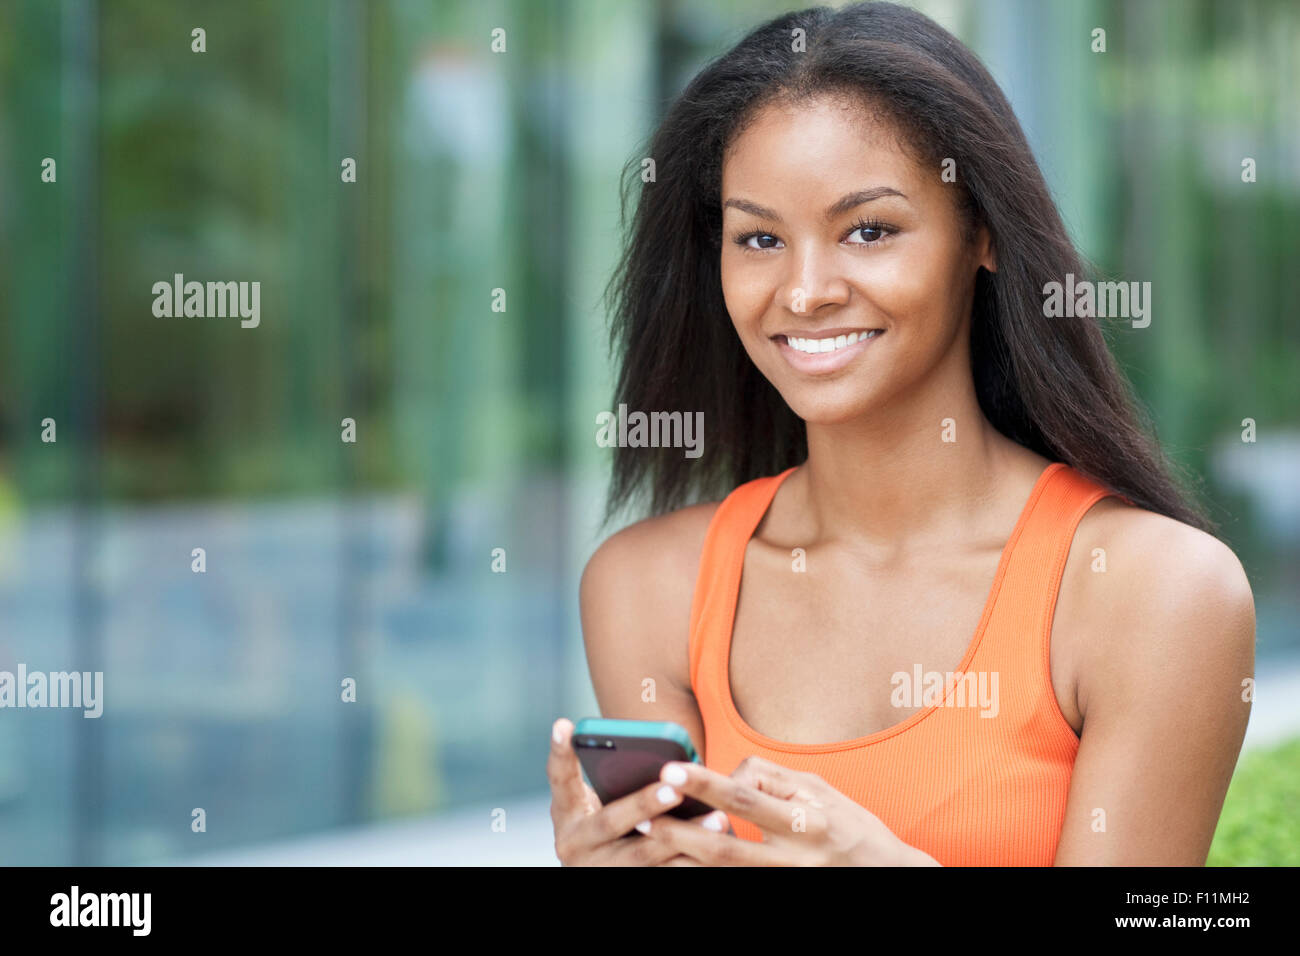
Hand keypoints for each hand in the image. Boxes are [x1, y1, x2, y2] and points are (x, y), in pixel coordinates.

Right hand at [547, 717, 721, 865]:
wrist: (603, 871)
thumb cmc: (612, 826)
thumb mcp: (600, 803)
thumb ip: (615, 780)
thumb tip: (663, 757)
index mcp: (566, 816)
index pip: (560, 779)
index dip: (560, 753)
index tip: (564, 724)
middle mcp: (574, 846)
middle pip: (610, 822)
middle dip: (644, 804)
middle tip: (675, 788)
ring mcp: (599, 872)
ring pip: (644, 857)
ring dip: (685, 837)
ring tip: (719, 819)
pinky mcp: (627, 885)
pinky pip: (664, 875)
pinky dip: (692, 862)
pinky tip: (722, 850)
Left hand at [640, 755, 940, 865]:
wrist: (888, 874)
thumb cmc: (851, 824)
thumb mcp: (820, 788)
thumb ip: (773, 780)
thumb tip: (728, 777)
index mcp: (808, 820)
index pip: (746, 798)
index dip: (706, 784)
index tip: (671, 770)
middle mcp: (796, 858)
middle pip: (726, 848)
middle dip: (681, 833)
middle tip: (642, 818)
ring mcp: (787, 881)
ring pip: (726, 874)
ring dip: (685, 858)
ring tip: (650, 839)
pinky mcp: (781, 892)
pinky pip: (738, 885)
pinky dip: (707, 875)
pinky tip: (680, 864)